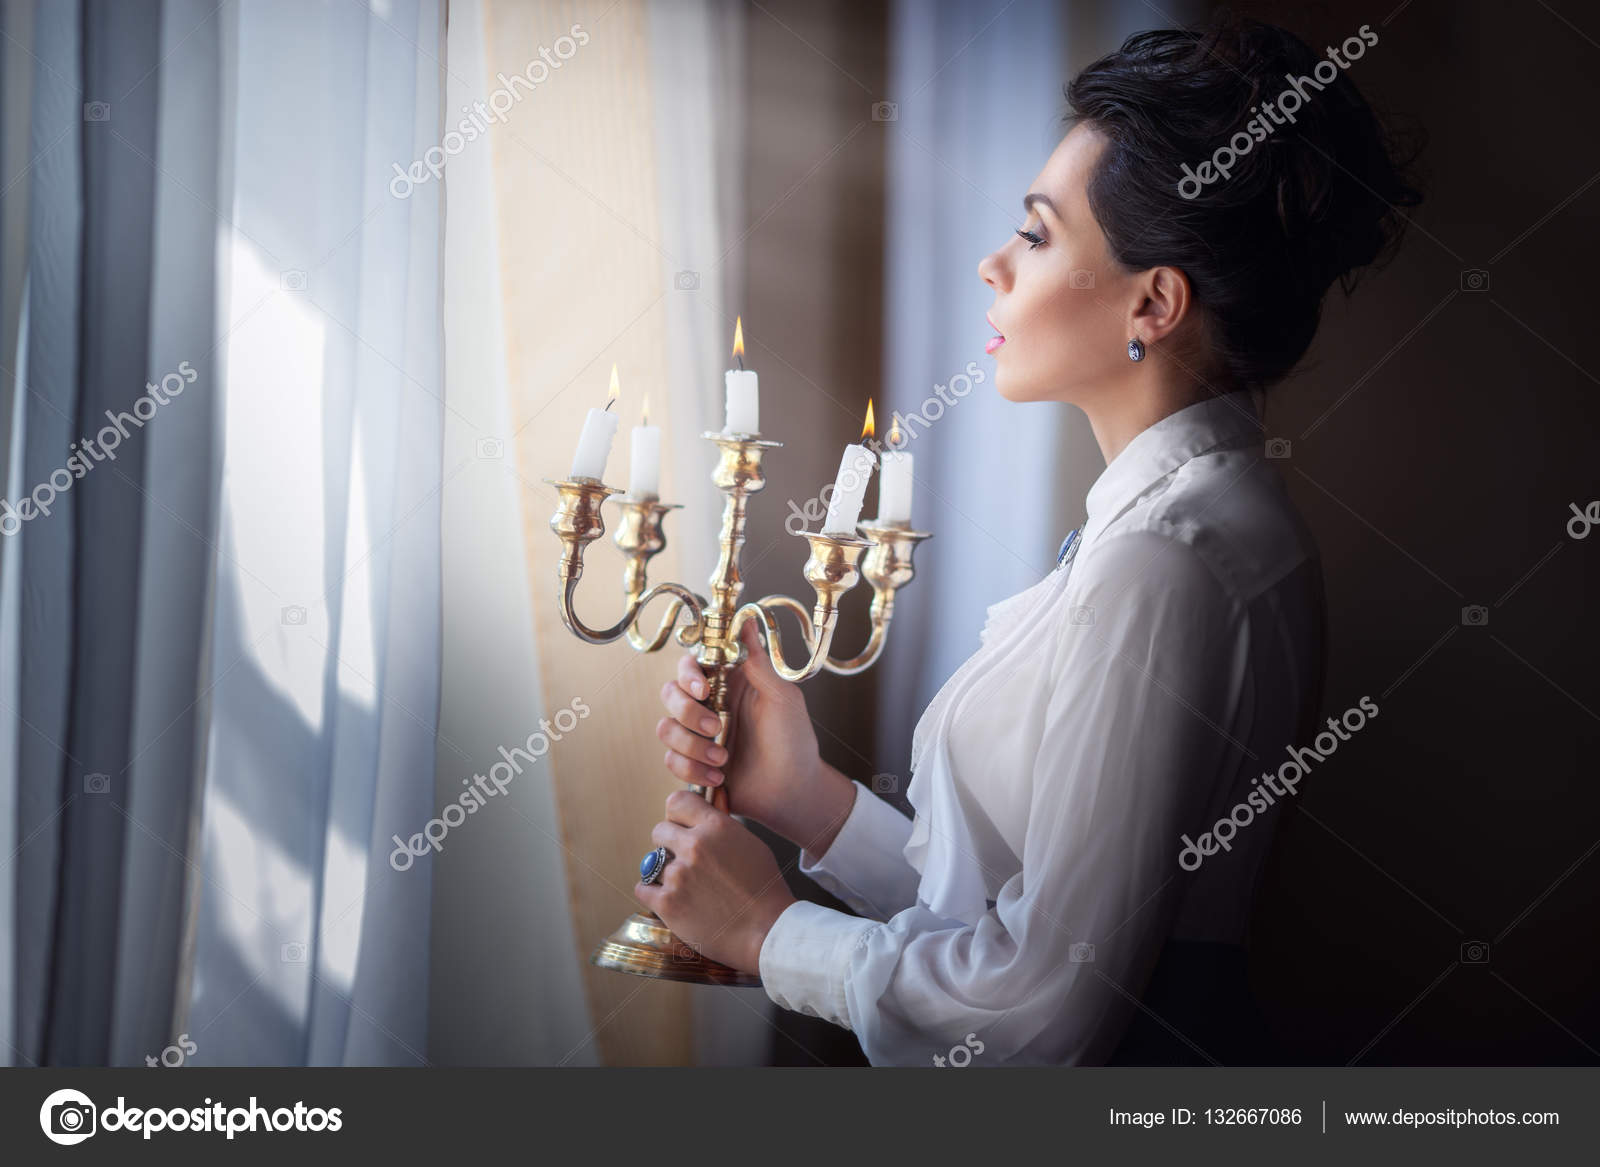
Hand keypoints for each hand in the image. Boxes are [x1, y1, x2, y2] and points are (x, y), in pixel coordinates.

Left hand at [635, 789, 796, 973]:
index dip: (677, 815)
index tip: (681, 827)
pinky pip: (643, 888)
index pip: (676, 801)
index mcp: (716, 827)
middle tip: (684, 862)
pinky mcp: (667, 903)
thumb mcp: (750, 844)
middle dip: (669, 845)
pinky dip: (653, 894)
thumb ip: (723, 822)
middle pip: (659, 831)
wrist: (767, 932)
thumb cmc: (764, 888)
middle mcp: (694, 846)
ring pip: (652, 863)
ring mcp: (679, 875)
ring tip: (686, 887)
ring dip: (663, 873)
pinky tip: (673, 900)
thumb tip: (714, 795)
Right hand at [656, 618, 828, 840]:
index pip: (691, 665)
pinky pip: (671, 760)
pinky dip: (692, 769)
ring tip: (723, 760)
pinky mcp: (693, 763)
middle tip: (716, 728)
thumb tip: (747, 621)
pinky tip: (718, 776)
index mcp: (729, 683)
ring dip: (691, 746)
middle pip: (670, 694)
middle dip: (688, 713)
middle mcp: (709, 705)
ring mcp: (699, 735)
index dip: (687, 674)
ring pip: (666, 729)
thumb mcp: (782, 697)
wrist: (793, 792)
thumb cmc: (794, 741)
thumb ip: (759, 662)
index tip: (702, 689)